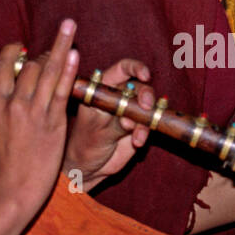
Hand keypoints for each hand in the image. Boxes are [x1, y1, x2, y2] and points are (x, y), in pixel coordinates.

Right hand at [0, 19, 79, 212]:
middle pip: (29, 65)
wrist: (14, 190)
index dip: (16, 52)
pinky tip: (75, 53)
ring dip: (60, 46)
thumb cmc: (7, 165)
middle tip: (57, 48)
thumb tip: (9, 91)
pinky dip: (69, 69)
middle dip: (44, 54)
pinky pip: (63, 89)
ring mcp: (34, 112)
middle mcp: (14, 104)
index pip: (4, 66)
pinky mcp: (54, 123)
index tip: (25, 48)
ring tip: (69, 27)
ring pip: (46, 71)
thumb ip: (5, 108)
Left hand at [61, 57, 153, 190]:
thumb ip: (113, 122)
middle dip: (146, 95)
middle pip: (141, 87)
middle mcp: (120, 97)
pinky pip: (149, 125)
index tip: (145, 75)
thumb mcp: (95, 131)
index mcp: (104, 88)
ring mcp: (132, 112)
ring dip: (147, 118)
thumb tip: (130, 118)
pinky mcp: (140, 127)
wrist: (89, 167)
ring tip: (138, 135)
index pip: (122, 69)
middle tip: (146, 106)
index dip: (136, 68)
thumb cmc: (84, 143)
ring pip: (149, 106)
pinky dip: (145, 132)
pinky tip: (137, 142)